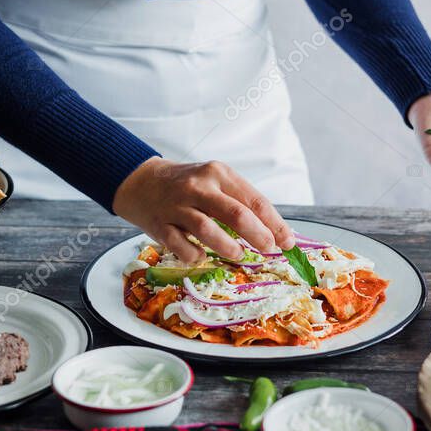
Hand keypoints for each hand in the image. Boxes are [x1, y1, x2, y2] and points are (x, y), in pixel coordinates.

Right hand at [112, 157, 294, 261]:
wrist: (143, 182)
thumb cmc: (188, 186)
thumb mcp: (215, 182)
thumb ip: (241, 203)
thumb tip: (274, 233)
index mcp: (218, 174)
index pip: (254, 200)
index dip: (274, 224)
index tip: (287, 241)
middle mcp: (198, 187)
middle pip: (235, 213)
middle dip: (258, 235)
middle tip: (269, 249)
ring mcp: (177, 206)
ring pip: (207, 230)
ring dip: (229, 248)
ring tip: (239, 255)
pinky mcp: (160, 224)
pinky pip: (182, 246)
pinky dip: (196, 255)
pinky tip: (202, 256)